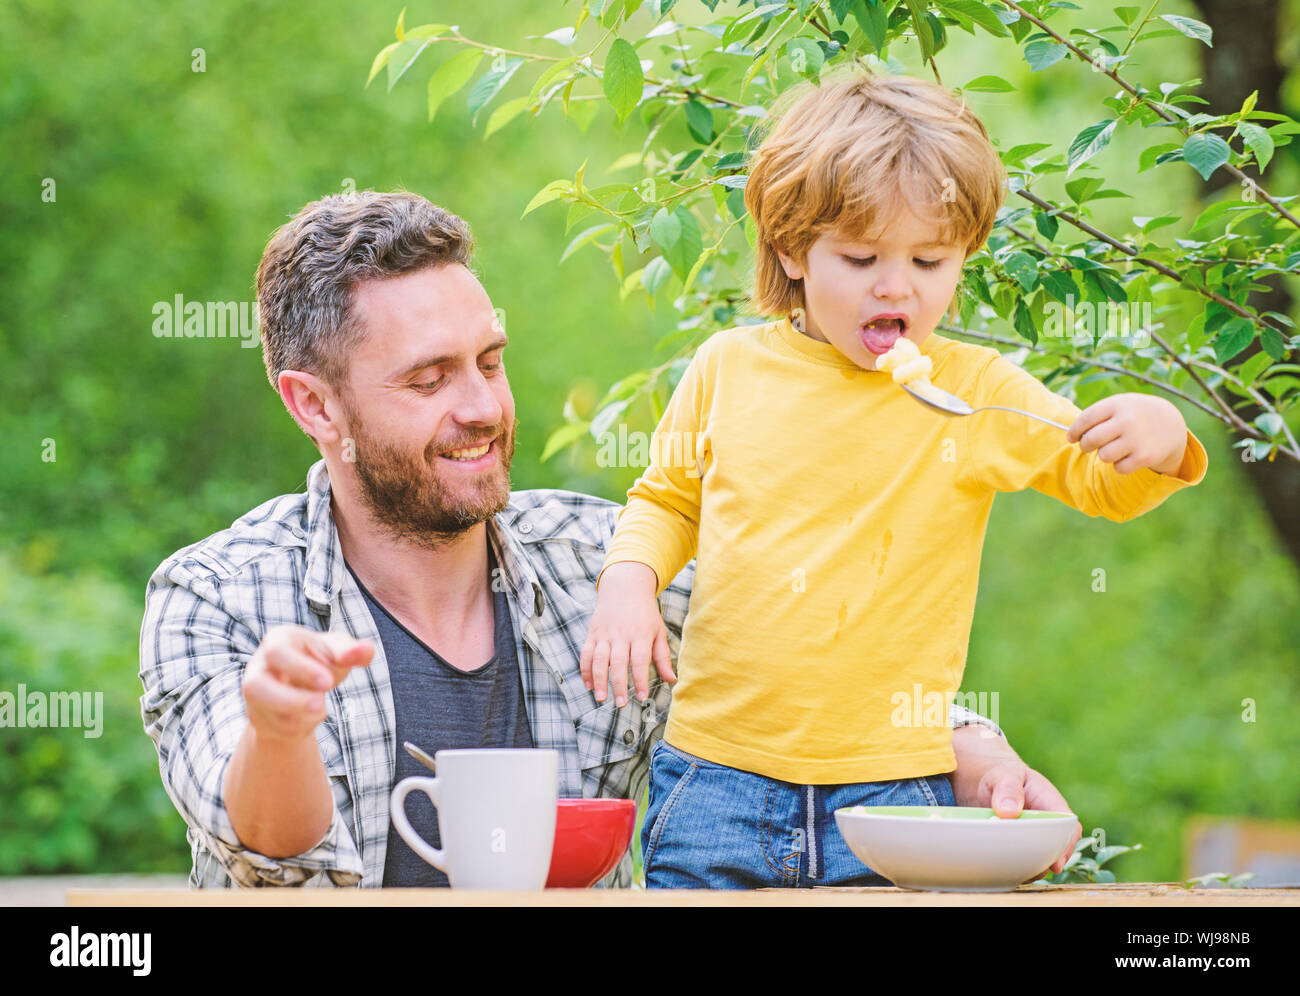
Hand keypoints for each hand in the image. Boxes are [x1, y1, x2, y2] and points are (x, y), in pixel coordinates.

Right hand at [242, 625, 373, 743]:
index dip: (301, 669)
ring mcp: (255, 694)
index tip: (328, 682)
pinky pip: (276, 730)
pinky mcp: (258, 717)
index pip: (278, 653)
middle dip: (291, 700)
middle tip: (320, 705)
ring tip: (320, 708)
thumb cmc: (322, 660)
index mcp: (278, 640)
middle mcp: (258, 666)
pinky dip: (300, 728)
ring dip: (297, 717)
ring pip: (263, 713)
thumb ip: (352, 651)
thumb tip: (366, 651)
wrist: (306, 686)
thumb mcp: (338, 652)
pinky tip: (309, 717)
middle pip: (256, 686)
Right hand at [580, 562, 675, 706]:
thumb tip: (671, 680)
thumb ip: (663, 657)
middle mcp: (621, 635)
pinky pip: (586, 653)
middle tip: (621, 703)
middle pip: (619, 663)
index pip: (640, 660)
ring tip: (601, 698)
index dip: (641, 680)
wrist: (624, 588)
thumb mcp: (658, 631)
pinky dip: (585, 669)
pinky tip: (588, 684)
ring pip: (600, 659)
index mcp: (641, 634)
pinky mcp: (592, 633)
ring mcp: (605, 634)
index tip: (642, 697)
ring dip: (599, 680)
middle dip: (619, 685)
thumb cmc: (645, 613)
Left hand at [949, 725, 1082, 876]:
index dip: (1066, 846)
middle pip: (1058, 850)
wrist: (989, 784)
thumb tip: (1009, 812)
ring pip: (1043, 861)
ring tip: (1010, 869)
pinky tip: (1003, 870)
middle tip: (1026, 869)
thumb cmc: (1002, 777)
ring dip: (1030, 868)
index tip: (1055, 864)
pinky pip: (1026, 864)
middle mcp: (1049, 825)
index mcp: (1052, 804)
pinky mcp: (1023, 849)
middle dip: (1046, 863)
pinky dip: (1017, 870)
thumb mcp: (1004, 776)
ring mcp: (1037, 838)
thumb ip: (1008, 790)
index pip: (1069, 827)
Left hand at [1067, 392, 1187, 475]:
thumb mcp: (1119, 405)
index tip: (1071, 438)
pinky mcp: (1145, 456)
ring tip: (1114, 448)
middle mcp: (1127, 421)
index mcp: (1117, 405)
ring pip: (1103, 456)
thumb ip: (1096, 416)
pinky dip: (1119, 465)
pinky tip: (1128, 456)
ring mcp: (1136, 439)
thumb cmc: (1134, 415)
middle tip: (1087, 446)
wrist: (1170, 424)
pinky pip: (1118, 468)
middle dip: (1085, 446)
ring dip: (1105, 455)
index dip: (1074, 431)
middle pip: (1091, 440)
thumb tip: (1071, 435)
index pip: (1086, 419)